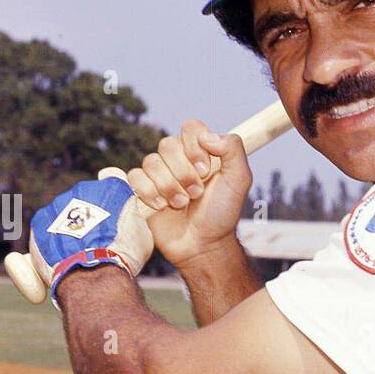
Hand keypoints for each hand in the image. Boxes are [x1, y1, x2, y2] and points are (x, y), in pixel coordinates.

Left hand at [28, 176, 153, 300]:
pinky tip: (62, 258)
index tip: (112, 206)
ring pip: (65, 213)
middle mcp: (84, 189)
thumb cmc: (123, 257)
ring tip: (78, 253)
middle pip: (86, 198)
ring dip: (70, 228)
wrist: (93, 274)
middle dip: (90, 215)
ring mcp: (59, 203)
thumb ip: (132, 220)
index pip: (113, 177)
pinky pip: (46, 227)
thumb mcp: (143, 236)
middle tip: (96, 239)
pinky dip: (52, 240)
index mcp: (113, 188)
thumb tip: (129, 220)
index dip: (112, 193)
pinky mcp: (40, 220)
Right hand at [127, 120, 252, 268]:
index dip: (194, 147)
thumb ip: (233, 149)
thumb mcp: (239, 180)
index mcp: (201, 152)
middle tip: (197, 194)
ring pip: (151, 162)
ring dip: (169, 187)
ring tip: (181, 204)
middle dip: (183, 173)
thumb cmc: (222, 214)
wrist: (203, 245)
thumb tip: (206, 135)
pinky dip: (149, 192)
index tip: (205, 171)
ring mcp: (159, 174)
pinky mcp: (143, 190)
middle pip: (167, 145)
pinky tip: (162, 207)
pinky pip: (135, 177)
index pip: (190, 128)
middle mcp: (179, 159)